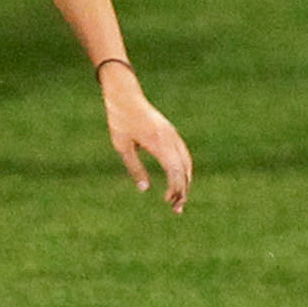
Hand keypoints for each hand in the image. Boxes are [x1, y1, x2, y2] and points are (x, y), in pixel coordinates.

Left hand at [99, 64, 191, 212]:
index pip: (175, 171)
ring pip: (187, 163)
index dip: (176, 188)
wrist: (125, 96)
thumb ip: (135, 168)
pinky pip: (183, 155)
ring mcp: (173, 135)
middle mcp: (170, 139)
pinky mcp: (171, 133)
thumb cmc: (120, 121)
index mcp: (159, 143)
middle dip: (183, 190)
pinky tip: (179, 181)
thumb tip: (145, 189)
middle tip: (177, 209)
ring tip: (179, 199)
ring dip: (185, 182)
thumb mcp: (122, 147)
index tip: (169, 202)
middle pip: (185, 169)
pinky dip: (184, 170)